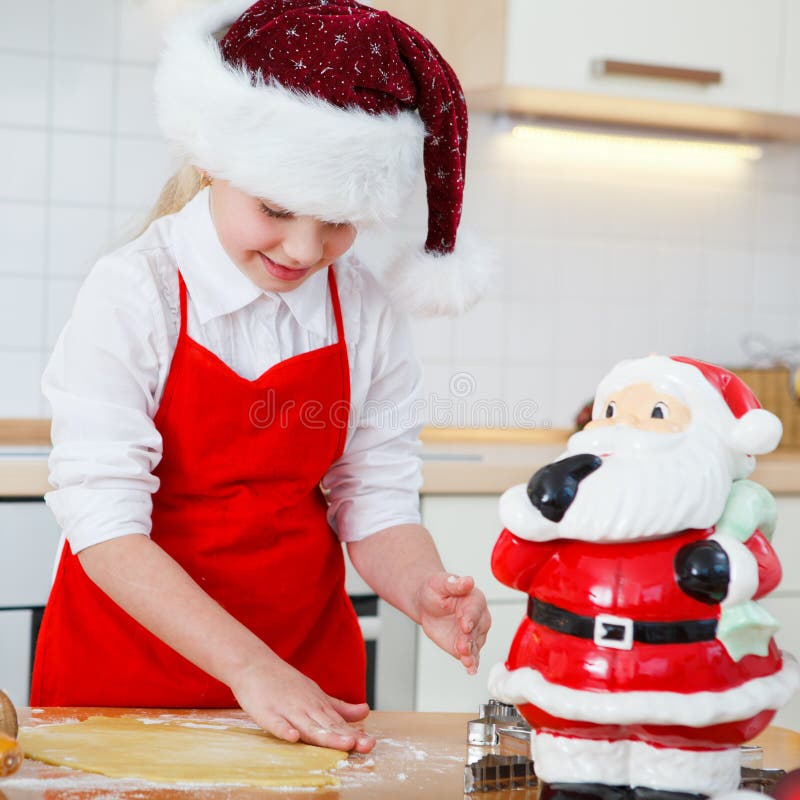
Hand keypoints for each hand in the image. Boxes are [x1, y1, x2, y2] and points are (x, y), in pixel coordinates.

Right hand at [230, 654, 375, 752]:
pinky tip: (293, 737)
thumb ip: (339, 707)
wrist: (254, 664)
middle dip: (346, 737)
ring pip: (307, 726)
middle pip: (327, 726)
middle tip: (366, 745)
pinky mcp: (266, 711)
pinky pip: (275, 723)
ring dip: (325, 735)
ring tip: (344, 744)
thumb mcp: (315, 694)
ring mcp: (286, 708)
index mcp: (317, 704)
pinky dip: (284, 730)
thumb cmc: (285, 682)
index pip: (338, 723)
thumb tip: (365, 712)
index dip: (353, 735)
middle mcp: (305, 706)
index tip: (370, 744)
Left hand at [416, 573, 490, 674]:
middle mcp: (478, 617)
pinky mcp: (466, 646)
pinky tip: (471, 669)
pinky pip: (472, 656)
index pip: (475, 609)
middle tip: (463, 646)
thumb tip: (468, 580)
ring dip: (471, 653)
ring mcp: (473, 634)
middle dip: (470, 639)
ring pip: (475, 645)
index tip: (465, 625)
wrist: (427, 603)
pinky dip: (472, 663)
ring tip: (466, 660)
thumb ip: (454, 583)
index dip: (470, 617)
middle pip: (477, 630)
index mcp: (475, 599)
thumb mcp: (440, 583)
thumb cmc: (436, 590)